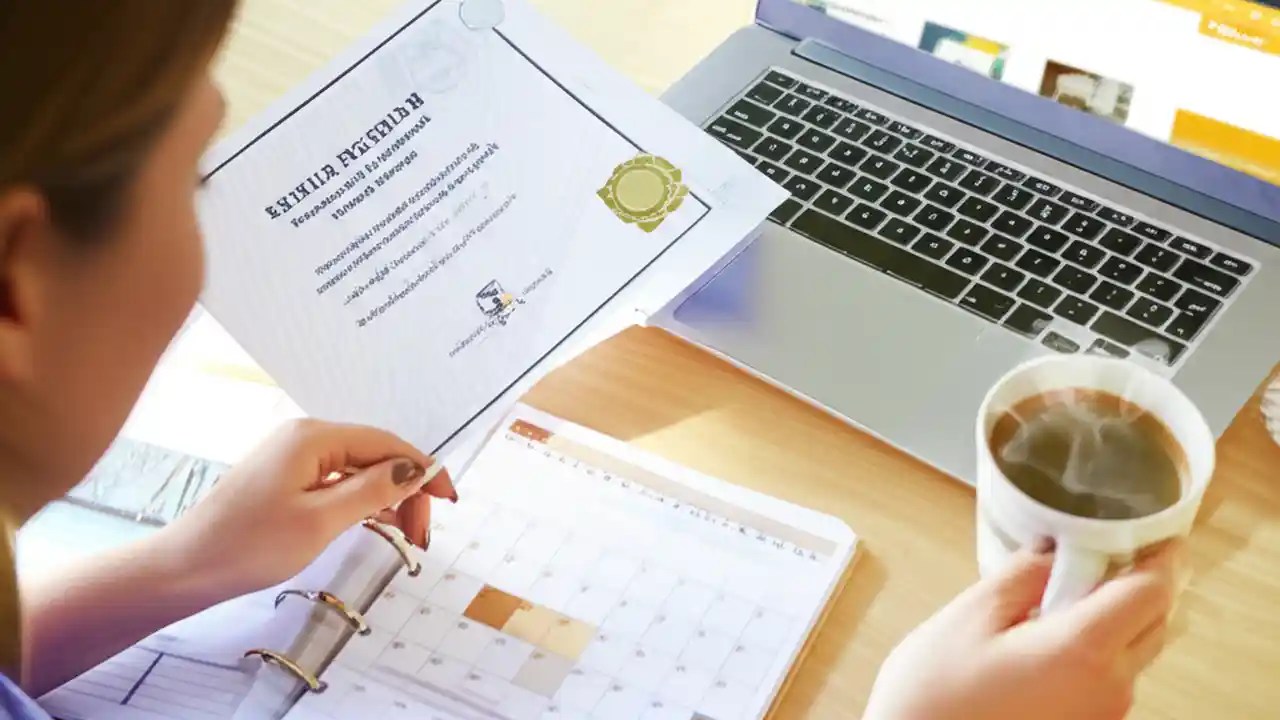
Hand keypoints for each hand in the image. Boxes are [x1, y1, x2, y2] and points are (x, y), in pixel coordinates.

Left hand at [158, 419, 456, 597]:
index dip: (423, 469)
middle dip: (406, 489)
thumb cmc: (248, 545)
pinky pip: (338, 480)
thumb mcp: (321, 521)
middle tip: (421, 533)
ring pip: (358, 469)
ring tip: (405, 533)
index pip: (386, 443)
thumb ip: (373, 489)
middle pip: (375, 454)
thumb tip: (415, 468)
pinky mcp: (285, 478)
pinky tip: (376, 521)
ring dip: (387, 497)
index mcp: (313, 437)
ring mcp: (293, 457)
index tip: (448, 500)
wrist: (186, 568)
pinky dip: (362, 500)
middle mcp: (305, 437)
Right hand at [864, 540, 1184, 719]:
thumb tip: (1052, 549)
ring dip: (1114, 622)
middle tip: (1103, 556)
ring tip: (1060, 600)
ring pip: (1132, 655)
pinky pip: (1108, 682)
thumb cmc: (934, 697)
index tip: (1153, 530)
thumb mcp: (970, 617)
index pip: (1152, 592)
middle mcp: (1108, 690)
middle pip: (1154, 625)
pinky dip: (1095, 654)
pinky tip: (1047, 642)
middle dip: (1139, 587)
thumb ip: (1022, 576)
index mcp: (1084, 651)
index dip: (1159, 555)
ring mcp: (1100, 717)